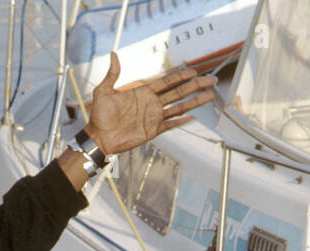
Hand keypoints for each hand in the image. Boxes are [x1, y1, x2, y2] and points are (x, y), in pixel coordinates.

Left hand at [84, 52, 216, 156]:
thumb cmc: (99, 116)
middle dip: (195, 86)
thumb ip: (112, 74)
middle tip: (210, 80)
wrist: (98, 137)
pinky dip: (181, 121)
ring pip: (179, 107)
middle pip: (178, 92)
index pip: (166, 81)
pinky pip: (170, 124)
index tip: (194, 71)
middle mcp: (152, 103)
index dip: (181, 76)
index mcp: (143, 92)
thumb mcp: (103, 92)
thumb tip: (114, 54)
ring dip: (194, 101)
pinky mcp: (152, 130)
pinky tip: (193, 116)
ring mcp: (153, 117)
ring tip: (210, 95)